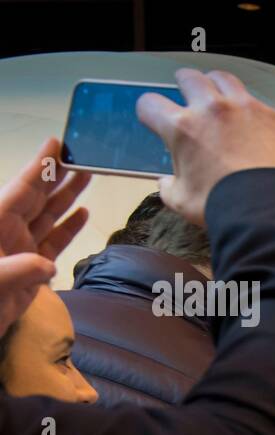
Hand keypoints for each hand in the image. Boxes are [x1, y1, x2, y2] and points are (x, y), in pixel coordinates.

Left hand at [0, 137, 89, 333]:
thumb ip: (19, 270)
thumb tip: (48, 264)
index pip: (21, 190)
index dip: (39, 167)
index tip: (56, 144)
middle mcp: (7, 232)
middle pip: (37, 198)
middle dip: (58, 177)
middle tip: (80, 156)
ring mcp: (19, 250)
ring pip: (47, 217)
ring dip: (67, 198)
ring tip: (87, 177)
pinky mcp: (31, 270)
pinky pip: (53, 243)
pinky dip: (68, 228)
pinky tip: (82, 214)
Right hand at [137, 69, 274, 225]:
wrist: (272, 210)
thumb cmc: (226, 206)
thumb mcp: (183, 202)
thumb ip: (170, 186)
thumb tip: (166, 182)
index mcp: (183, 128)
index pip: (150, 104)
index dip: (149, 111)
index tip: (155, 117)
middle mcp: (212, 110)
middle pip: (189, 78)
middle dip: (184, 83)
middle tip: (186, 90)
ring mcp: (245, 109)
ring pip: (224, 79)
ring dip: (216, 84)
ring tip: (219, 94)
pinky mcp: (273, 117)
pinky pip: (257, 102)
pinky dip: (250, 109)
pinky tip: (253, 121)